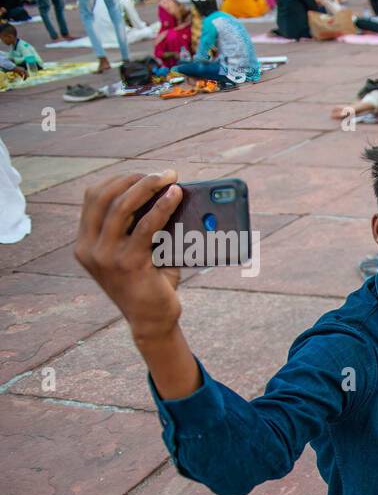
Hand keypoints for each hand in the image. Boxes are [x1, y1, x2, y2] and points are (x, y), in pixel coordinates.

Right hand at [74, 171, 184, 341]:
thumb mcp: (138, 252)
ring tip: (170, 178)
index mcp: (85, 243)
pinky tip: (176, 196)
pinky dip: (162, 207)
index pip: (93, 198)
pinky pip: (146, 226)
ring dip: (148, 187)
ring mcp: (105, 256)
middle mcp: (89, 248)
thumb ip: (142, 226)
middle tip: (163, 173)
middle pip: (106, 197)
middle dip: (136, 179)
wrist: (152, 321)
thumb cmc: (150, 284)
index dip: (118, 180)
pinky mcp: (128, 263)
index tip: (142, 173)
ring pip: (122, 207)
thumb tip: (168, 192)